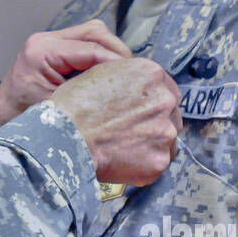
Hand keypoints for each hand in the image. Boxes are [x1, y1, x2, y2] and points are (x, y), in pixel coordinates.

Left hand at [0, 20, 131, 124]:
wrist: (2, 112)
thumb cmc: (25, 115)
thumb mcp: (58, 108)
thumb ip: (86, 95)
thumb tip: (123, 91)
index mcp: (42, 51)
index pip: (91, 49)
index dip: (117, 62)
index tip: (136, 77)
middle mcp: (46, 39)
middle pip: (95, 32)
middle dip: (118, 51)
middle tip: (134, 74)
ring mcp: (51, 39)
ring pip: (94, 33)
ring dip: (112, 50)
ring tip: (124, 73)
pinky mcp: (56, 45)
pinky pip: (87, 41)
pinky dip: (102, 53)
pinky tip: (110, 72)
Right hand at [50, 58, 181, 185]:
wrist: (66, 139)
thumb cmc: (73, 106)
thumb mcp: (98, 73)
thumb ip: (125, 78)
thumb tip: (133, 88)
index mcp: (150, 73)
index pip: (166, 86)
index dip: (151, 99)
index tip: (140, 109)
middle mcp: (165, 100)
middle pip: (171, 112)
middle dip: (155, 120)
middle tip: (130, 129)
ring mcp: (165, 131)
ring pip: (167, 138)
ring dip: (152, 141)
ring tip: (124, 147)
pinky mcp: (159, 160)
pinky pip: (158, 161)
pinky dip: (144, 163)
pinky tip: (123, 160)